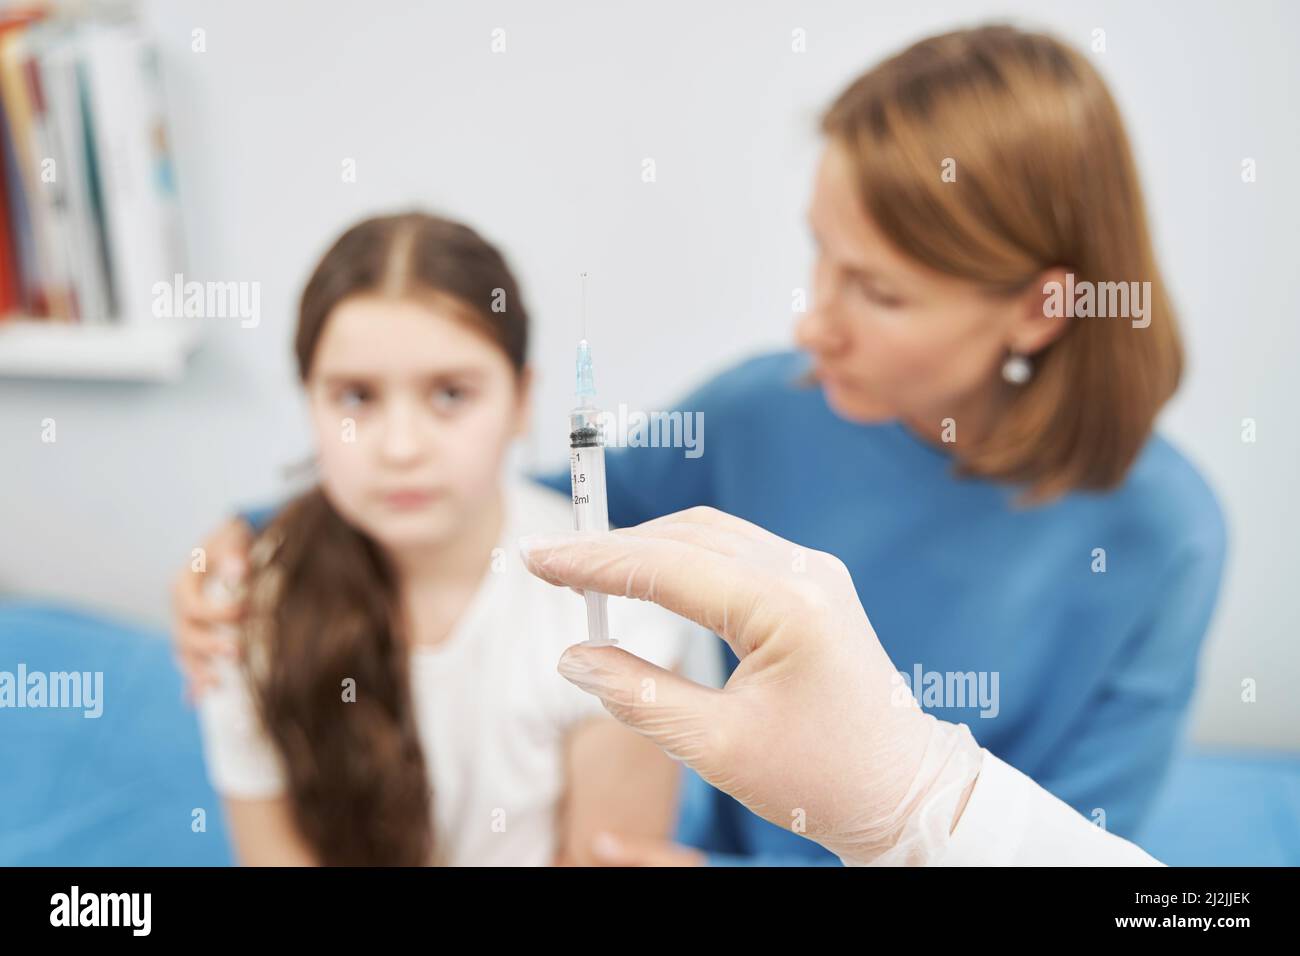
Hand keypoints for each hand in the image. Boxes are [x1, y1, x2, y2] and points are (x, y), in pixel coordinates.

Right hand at [171, 516, 253, 701]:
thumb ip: (235, 552)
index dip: (217, 612)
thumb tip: (240, 570)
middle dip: (210, 647)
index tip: (245, 610)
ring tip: (218, 686)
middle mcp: (181, 611)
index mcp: (183, 586)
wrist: (236, 545)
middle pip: (186, 637)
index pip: (193, 607)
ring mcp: (187, 629)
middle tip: (237, 653)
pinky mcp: (199, 642)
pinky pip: (194, 667)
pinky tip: (199, 701)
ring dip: (200, 672)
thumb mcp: (234, 537)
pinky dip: (195, 684)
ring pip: (186, 656)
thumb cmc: (236, 539)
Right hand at [519, 506, 982, 865]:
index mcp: (789, 607)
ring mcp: (813, 571)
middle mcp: (805, 572)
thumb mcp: (718, 748)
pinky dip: (678, 556)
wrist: (903, 788)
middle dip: (611, 546)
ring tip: (583, 569)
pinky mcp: (811, 582)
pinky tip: (643, 575)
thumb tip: (574, 656)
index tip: (536, 557)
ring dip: (643, 545)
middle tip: (547, 562)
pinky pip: (732, 549)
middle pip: (686, 534)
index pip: (668, 566)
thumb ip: (639, 696)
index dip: (593, 561)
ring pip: (708, 533)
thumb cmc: (822, 779)